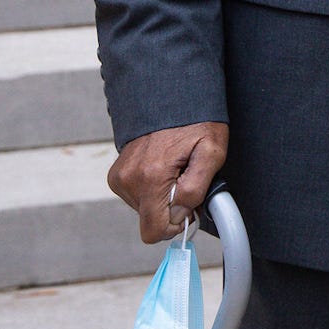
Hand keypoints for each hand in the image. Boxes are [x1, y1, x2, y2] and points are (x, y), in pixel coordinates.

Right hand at [107, 121, 228, 243]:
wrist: (171, 96)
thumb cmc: (196, 123)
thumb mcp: (211, 152)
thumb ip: (196, 189)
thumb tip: (179, 214)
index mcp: (150, 178)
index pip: (153, 231)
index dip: (174, 226)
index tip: (188, 208)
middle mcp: (129, 179)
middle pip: (150, 220)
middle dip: (170, 208)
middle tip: (185, 180)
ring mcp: (120, 177)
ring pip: (144, 209)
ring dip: (162, 197)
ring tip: (174, 169)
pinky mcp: (116, 174)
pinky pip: (136, 196)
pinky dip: (151, 189)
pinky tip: (162, 168)